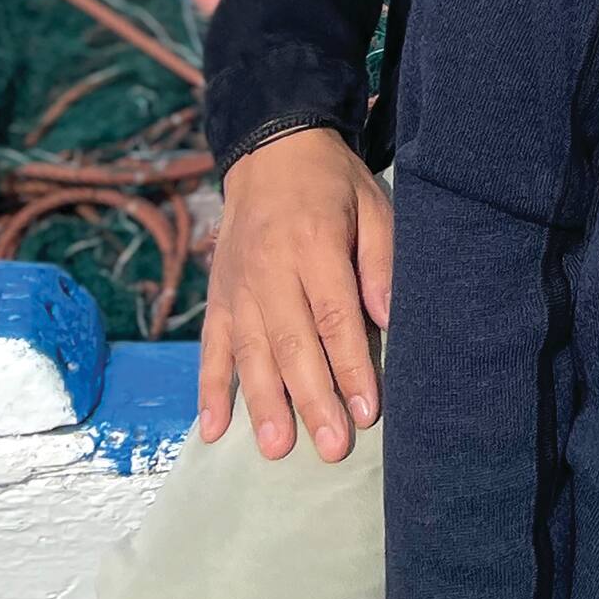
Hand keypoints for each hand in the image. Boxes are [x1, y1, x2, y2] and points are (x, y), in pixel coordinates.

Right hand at [197, 125, 392, 459]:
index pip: (335, 316)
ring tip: (276, 448)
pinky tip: (214, 429)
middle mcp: (270, 268)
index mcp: (313, 244)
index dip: (351, 366)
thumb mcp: (372, 205)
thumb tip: (389, 318)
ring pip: (250, 351)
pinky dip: (209, 389)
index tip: (367, 410)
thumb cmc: (332, 184)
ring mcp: (238, 285)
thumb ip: (380, 261)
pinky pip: (211, 346)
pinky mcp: (217, 295)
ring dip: (263, 403)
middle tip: (331, 447)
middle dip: (312, 399)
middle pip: (292, 343)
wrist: (271, 150)